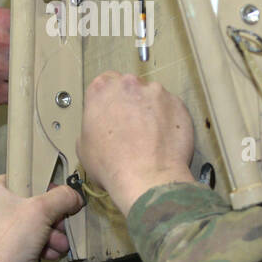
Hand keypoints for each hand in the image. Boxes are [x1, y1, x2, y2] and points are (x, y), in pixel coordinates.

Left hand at [0, 175, 82, 261]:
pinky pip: (17, 241)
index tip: (57, 199)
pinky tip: (48, 254)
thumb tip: (74, 195)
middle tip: (62, 226)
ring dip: (47, 235)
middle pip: (26, 206)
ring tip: (59, 245)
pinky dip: (35, 246)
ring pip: (25, 226)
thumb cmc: (11, 241)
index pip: (20, 180)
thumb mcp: (43, 210)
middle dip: (50, 220)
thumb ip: (62, 197)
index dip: (42, 188)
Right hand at [78, 72, 196, 216]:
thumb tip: (97, 130)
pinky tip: (162, 139)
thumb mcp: (83, 147)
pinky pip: (171, 108)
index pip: (104, 83)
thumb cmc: (113, 164)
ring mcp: (156, 92)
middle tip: (130, 126)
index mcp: (101, 89)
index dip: (109, 100)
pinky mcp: (177, 104)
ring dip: (151, 111)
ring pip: (152, 97)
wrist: (146, 178)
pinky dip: (168, 120)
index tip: (113, 111)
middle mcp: (129, 84)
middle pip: (130, 87)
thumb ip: (91, 126)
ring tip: (148, 136)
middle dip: (131, 103)